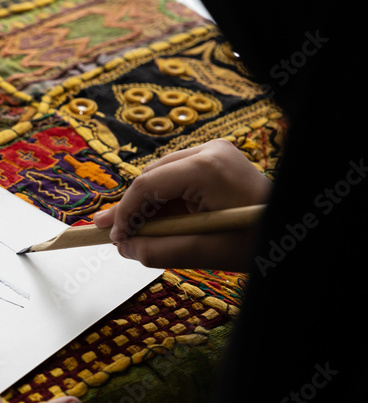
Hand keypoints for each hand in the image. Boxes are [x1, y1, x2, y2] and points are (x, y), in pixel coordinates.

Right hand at [93, 139, 271, 270]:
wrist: (292, 226)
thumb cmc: (259, 239)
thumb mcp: (206, 252)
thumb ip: (159, 251)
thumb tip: (125, 248)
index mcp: (207, 167)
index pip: (147, 185)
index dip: (124, 213)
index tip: (114, 237)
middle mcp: (209, 150)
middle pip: (151, 178)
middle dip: (132, 208)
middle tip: (112, 234)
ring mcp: (214, 152)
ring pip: (161, 178)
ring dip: (147, 207)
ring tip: (130, 232)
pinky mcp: (216, 161)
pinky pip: (177, 179)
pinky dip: (165, 203)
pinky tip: (154, 223)